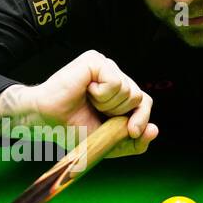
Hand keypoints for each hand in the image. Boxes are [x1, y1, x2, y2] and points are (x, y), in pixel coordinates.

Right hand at [0, 50, 158, 156]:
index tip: (131, 132)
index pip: (144, 103)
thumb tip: (154, 130)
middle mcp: (115, 77)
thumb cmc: (72, 128)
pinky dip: (101, 94)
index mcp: (119, 94)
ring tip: (89, 101)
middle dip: (119, 114)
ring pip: (129, 91)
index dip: (142, 119)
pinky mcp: (96, 60)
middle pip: (139, 97)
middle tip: (97, 112)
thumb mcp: (108, 141)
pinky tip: (86, 91)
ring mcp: (106, 67)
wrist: (47, 120)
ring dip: (107, 105)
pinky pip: (116, 82)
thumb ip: (132, 141)